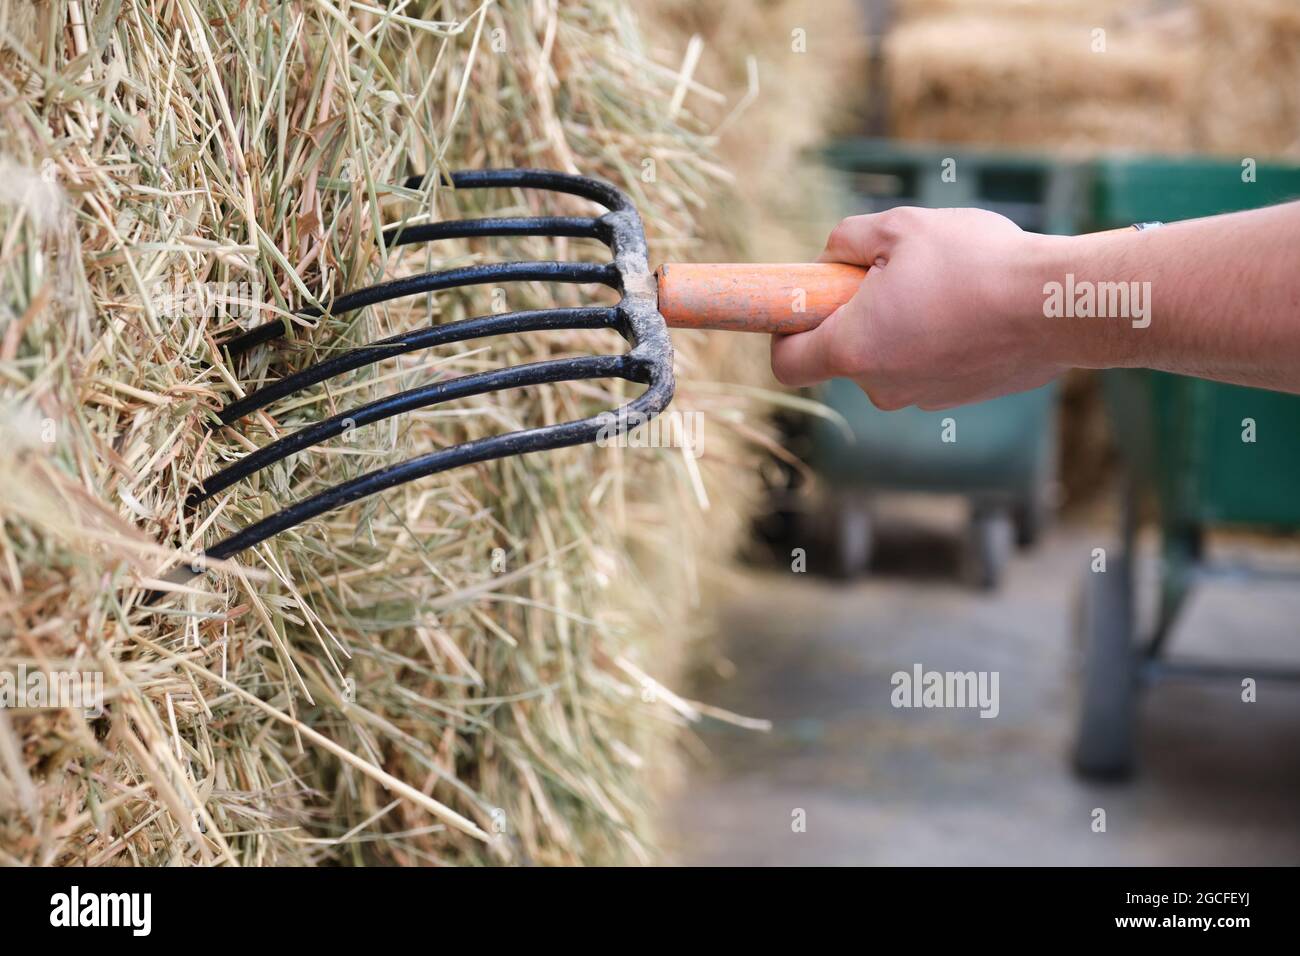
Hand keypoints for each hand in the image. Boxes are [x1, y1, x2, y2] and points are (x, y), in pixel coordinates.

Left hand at [770, 207, 1064, 409]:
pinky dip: (938, 338)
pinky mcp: (960, 397)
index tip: (803, 304)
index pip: (787, 365)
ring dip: (901, 323)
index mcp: (853, 350)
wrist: (1058, 304)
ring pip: (890, 357)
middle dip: (855, 315)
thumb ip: (846, 239)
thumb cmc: (973, 262)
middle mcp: (881, 387)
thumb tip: (830, 255)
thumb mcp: (898, 227)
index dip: (783, 334)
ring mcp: (923, 397)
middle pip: (844, 354)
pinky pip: (930, 364)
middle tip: (892, 272)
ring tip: (944, 283)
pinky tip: (972, 305)